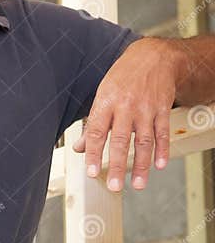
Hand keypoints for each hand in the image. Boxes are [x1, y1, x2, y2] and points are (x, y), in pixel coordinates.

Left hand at [73, 38, 175, 190]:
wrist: (153, 57)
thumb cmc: (124, 77)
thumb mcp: (102, 94)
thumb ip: (93, 123)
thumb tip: (79, 147)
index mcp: (106, 102)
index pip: (97, 132)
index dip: (93, 153)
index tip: (92, 171)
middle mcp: (125, 106)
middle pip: (120, 140)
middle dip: (116, 165)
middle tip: (114, 185)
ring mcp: (146, 108)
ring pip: (143, 141)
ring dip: (141, 165)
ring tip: (137, 184)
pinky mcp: (162, 109)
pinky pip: (162, 133)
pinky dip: (162, 150)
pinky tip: (159, 165)